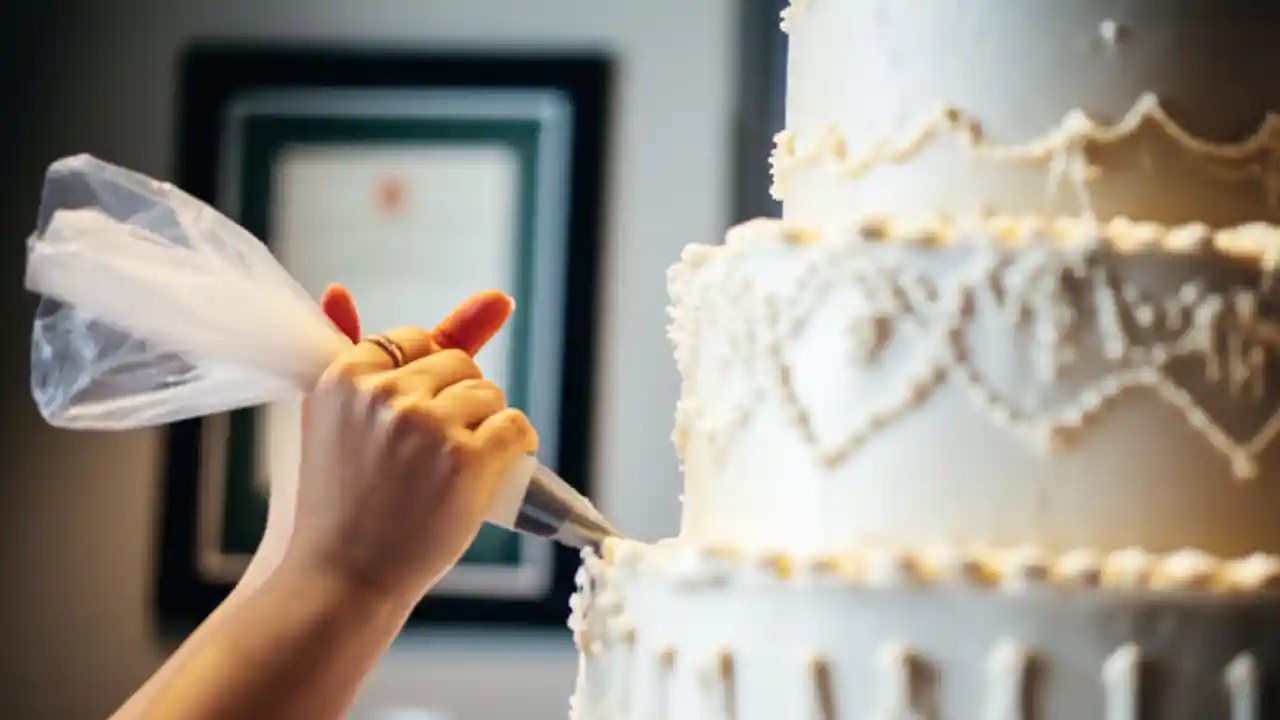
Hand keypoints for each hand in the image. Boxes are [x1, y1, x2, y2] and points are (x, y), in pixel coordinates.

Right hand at [286, 287, 537, 609]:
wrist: (340, 577)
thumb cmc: (338, 499)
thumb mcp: (330, 416)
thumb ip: (349, 347)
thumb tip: (339, 287)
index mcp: (346, 374)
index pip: (414, 339)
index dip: (425, 378)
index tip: (415, 419)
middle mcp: (386, 392)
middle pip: (459, 363)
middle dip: (457, 401)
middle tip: (431, 454)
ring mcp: (427, 425)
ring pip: (490, 393)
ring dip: (486, 425)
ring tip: (452, 470)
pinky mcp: (465, 461)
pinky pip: (516, 426)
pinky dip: (516, 447)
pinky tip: (493, 472)